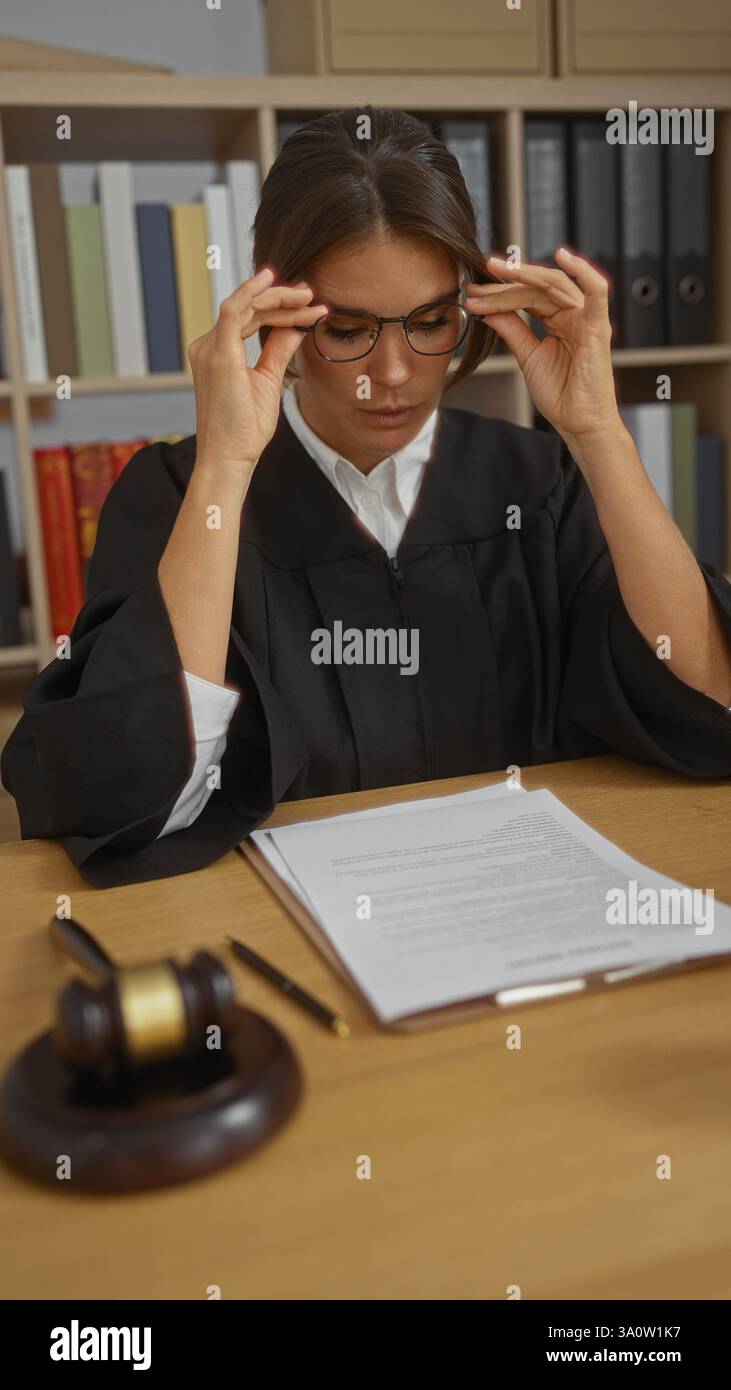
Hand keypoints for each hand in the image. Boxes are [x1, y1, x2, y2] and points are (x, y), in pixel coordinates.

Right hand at [188, 266, 326, 475]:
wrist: (231, 455)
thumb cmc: (245, 428)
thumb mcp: (268, 381)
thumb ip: (278, 352)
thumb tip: (295, 329)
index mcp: (218, 353)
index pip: (249, 320)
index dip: (279, 310)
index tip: (308, 307)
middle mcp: (208, 346)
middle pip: (248, 310)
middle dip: (282, 300)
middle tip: (311, 294)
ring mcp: (210, 348)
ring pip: (244, 306)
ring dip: (277, 297)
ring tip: (306, 295)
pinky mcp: (218, 352)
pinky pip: (234, 310)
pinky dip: (253, 293)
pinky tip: (272, 283)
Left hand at [463, 249, 621, 441]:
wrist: (578, 423)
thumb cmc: (560, 394)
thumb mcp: (528, 356)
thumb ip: (512, 330)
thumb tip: (489, 310)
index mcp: (558, 320)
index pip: (527, 297)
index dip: (499, 294)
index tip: (472, 294)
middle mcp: (573, 314)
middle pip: (536, 289)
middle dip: (504, 285)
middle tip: (476, 283)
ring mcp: (586, 318)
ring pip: (555, 285)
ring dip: (524, 277)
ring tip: (496, 272)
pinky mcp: (597, 327)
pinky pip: (597, 292)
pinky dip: (583, 271)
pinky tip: (563, 256)